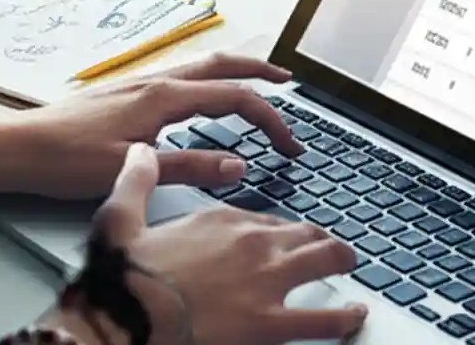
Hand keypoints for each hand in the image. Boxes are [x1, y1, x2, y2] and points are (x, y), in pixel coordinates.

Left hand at [0, 54, 300, 198]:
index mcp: (164, 97)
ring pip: (201, 66)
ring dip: (235, 70)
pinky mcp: (128, 92)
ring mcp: (141, 83)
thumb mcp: (133, 169)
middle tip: (289, 83)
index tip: (289, 145)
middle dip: (261, 71)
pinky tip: (203, 96)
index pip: (235, 97)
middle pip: (223, 64)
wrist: (19, 146)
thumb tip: (239, 165)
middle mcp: (156, 81)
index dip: (270, 119)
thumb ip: (190, 166)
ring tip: (257, 82)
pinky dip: (208, 79)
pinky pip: (182, 75)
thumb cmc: (66, 159)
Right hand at [72, 144, 367, 344]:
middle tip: (326, 248)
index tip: (278, 237)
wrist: (121, 322)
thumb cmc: (121, 279)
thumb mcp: (118, 217)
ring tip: (349, 265)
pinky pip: (324, 319)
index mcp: (219, 219)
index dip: (275, 229)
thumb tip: (140, 151)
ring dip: (342, 261)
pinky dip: (346, 317)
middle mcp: (250, 243)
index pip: (264, 217)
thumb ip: (137, 180)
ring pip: (325, 259)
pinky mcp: (270, 323)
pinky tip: (356, 315)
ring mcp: (265, 282)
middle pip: (303, 232)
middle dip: (319, 238)